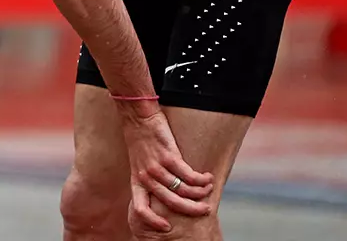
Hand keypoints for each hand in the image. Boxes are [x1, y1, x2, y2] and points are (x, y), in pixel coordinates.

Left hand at [123, 110, 214, 232]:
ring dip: (201, 192)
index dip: (153, 221)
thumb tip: (169, 196)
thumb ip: (151, 181)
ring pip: (183, 189)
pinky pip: (189, 175)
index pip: (140, 208)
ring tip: (209, 189)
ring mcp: (156, 167)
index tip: (167, 227)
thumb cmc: (142, 142)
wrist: (139, 118)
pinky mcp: (168, 156)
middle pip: (171, 202)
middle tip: (205, 209)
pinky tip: (208, 178)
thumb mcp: (139, 165)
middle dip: (191, 209)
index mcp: (137, 181)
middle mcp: (146, 177)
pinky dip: (202, 180)